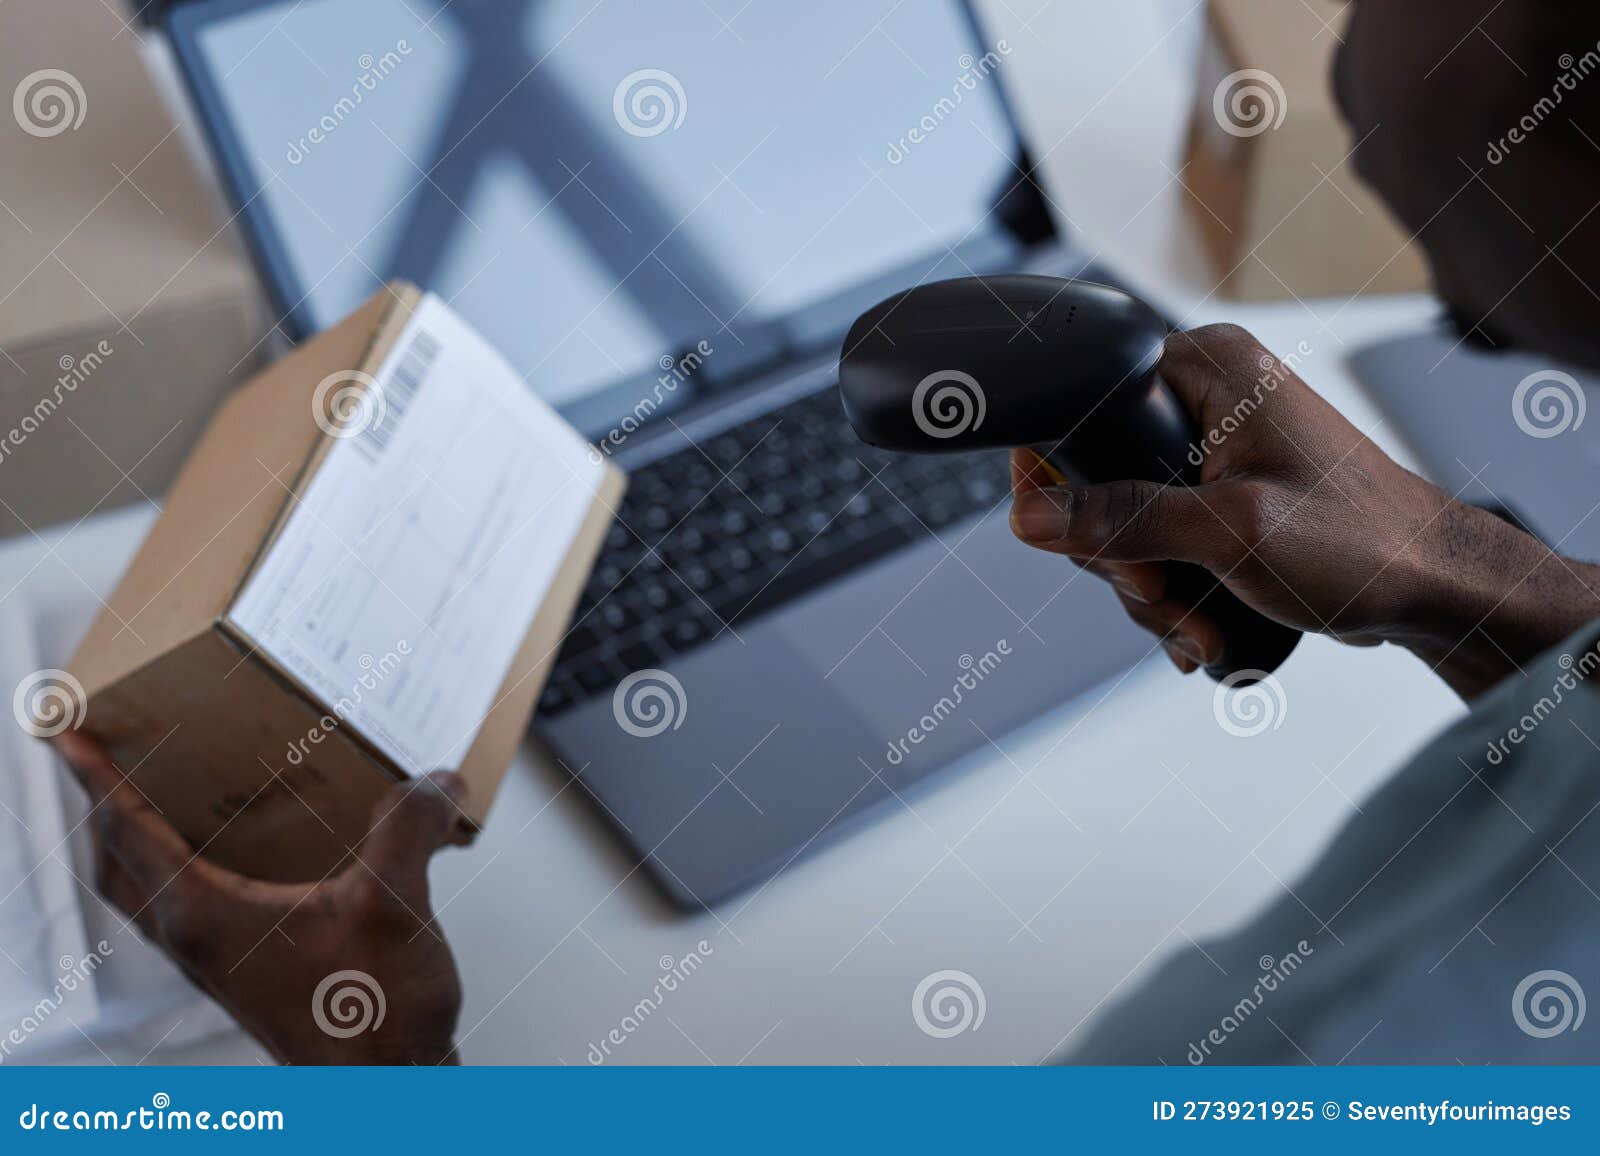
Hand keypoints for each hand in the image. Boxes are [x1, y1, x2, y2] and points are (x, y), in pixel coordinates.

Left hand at [54, 731, 473, 1064]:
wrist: (385, 1088)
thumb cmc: (373, 1013)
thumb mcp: (393, 903)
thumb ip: (408, 829)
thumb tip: (434, 780)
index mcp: (206, 913)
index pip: (130, 831)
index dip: (96, 778)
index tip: (65, 733)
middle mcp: (195, 937)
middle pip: (119, 863)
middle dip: (103, 808)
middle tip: (104, 759)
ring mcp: (215, 960)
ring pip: (147, 892)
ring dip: (137, 842)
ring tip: (160, 796)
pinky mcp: (244, 973)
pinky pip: (185, 909)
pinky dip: (180, 869)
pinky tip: (238, 853)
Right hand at [1008, 323, 1599, 699]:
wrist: (1433, 590)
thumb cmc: (1366, 543)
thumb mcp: (1231, 532)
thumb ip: (1125, 520)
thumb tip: (1033, 514)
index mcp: (1210, 369)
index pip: (1086, 403)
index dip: (1066, 479)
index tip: (1093, 541)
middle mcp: (1208, 400)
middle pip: (1098, 480)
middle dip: (1122, 559)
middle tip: (1164, 592)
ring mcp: (1214, 453)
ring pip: (1125, 526)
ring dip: (1152, 592)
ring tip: (1200, 623)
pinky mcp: (1222, 499)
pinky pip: (1160, 545)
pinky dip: (1174, 595)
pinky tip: (1206, 626)